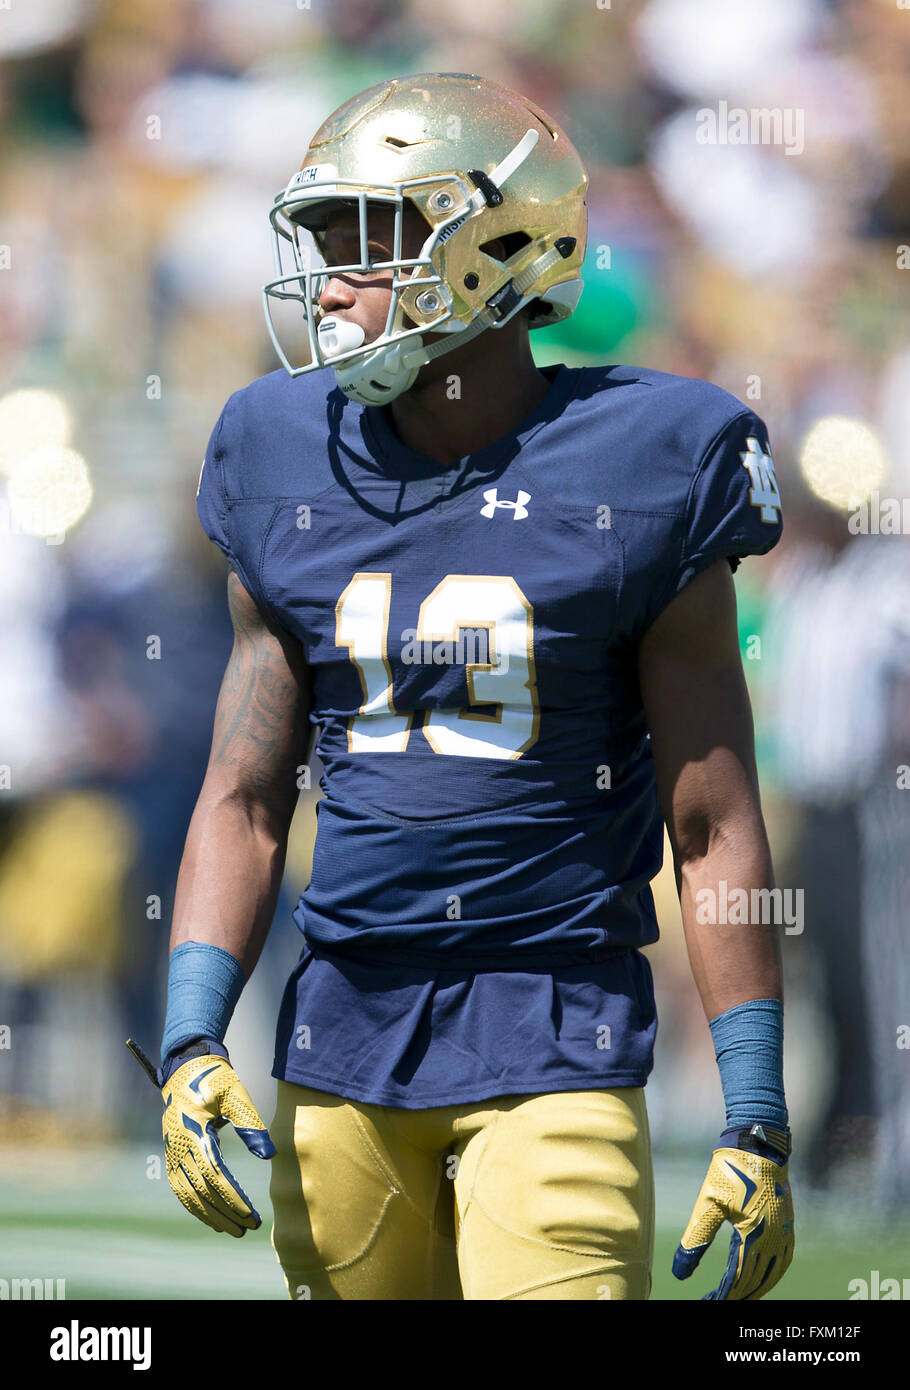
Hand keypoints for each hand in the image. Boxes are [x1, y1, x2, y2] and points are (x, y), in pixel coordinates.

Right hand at [127, 1037, 275, 1236]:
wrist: (186, 1066)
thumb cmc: (215, 1079)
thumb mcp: (235, 1095)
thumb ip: (251, 1124)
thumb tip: (270, 1155)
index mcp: (194, 1133)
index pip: (214, 1175)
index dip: (232, 1198)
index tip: (252, 1215)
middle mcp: (179, 1147)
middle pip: (201, 1191)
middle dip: (225, 1213)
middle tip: (250, 1228)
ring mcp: (172, 1152)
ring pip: (188, 1195)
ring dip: (210, 1216)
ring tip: (234, 1230)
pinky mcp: (172, 1154)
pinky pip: (180, 1188)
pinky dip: (196, 1207)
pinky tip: (213, 1218)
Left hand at [673, 1125, 794, 1298]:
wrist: (758, 1142)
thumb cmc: (729, 1170)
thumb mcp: (708, 1204)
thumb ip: (695, 1239)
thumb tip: (678, 1273)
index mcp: (755, 1235)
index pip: (739, 1278)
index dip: (723, 1294)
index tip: (708, 1302)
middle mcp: (775, 1238)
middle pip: (755, 1280)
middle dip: (735, 1295)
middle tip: (715, 1300)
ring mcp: (785, 1233)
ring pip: (772, 1274)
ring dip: (754, 1288)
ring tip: (734, 1296)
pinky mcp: (787, 1225)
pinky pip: (782, 1261)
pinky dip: (769, 1275)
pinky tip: (759, 1277)